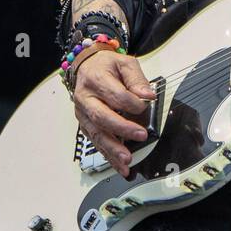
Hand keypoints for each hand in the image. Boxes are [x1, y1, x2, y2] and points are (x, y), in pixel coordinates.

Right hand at [72, 49, 153, 177]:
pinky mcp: (85, 125)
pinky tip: (119, 166)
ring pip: (96, 134)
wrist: (86, 67)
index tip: (144, 106)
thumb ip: (136, 79)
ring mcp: (83, 114)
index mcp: (95, 80)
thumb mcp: (124, 64)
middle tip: (140, 135)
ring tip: (127, 160)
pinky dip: (108, 155)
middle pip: (101, 116)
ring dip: (112, 149)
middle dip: (122, 128)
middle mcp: (85, 98)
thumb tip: (147, 95)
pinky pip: (96, 142)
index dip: (131, 102)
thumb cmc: (107, 66)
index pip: (114, 94)